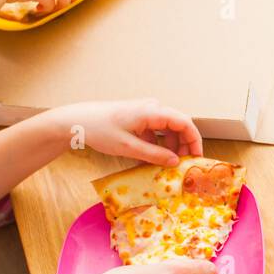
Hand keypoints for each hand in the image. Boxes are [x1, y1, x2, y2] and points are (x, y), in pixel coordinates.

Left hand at [53, 98, 202, 165]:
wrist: (76, 121)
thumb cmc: (100, 130)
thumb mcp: (129, 147)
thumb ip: (154, 155)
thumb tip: (176, 162)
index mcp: (153, 111)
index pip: (185, 123)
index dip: (195, 141)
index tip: (197, 159)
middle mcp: (153, 108)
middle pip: (179, 126)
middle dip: (184, 145)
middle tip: (184, 165)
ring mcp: (146, 112)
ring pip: (168, 129)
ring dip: (171, 146)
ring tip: (168, 164)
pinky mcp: (139, 118)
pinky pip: (157, 131)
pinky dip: (159, 144)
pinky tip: (153, 158)